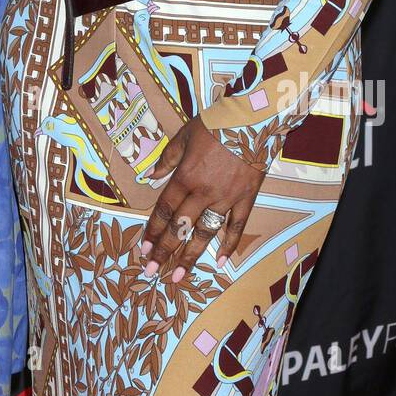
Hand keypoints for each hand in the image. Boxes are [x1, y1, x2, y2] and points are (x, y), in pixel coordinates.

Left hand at [140, 116, 263, 282]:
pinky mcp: (246, 198)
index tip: (142, 249)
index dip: (152, 231)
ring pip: (205, 233)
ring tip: (178, 277)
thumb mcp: (184, 136)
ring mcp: (226, 198)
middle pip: (179, 227)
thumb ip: (167, 159)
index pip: (164, 210)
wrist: (252, 118)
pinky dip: (229, 244)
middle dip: (163, 251)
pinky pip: (237, 226)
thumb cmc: (215, 123)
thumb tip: (150, 177)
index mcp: (185, 176)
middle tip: (151, 271)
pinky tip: (221, 262)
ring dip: (190, 256)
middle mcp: (203, 192)